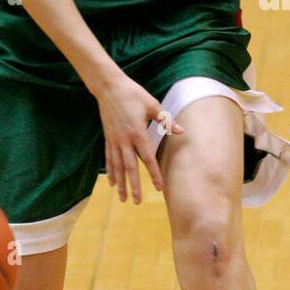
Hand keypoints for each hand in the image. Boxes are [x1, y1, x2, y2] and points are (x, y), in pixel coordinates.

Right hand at [95, 71, 182, 203]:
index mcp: (137, 132)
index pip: (147, 158)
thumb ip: (165, 120)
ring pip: (117, 167)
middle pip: (130, 168)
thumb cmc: (133, 94)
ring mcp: (114, 140)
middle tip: (137, 202)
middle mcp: (124, 140)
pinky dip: (111, 172)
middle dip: (134, 186)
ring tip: (123, 198)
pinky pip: (109, 158)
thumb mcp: (152, 105)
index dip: (154, 174)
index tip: (158, 188)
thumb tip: (181, 131)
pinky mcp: (108, 138)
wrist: (109, 87)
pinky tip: (112, 183)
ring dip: (121, 183)